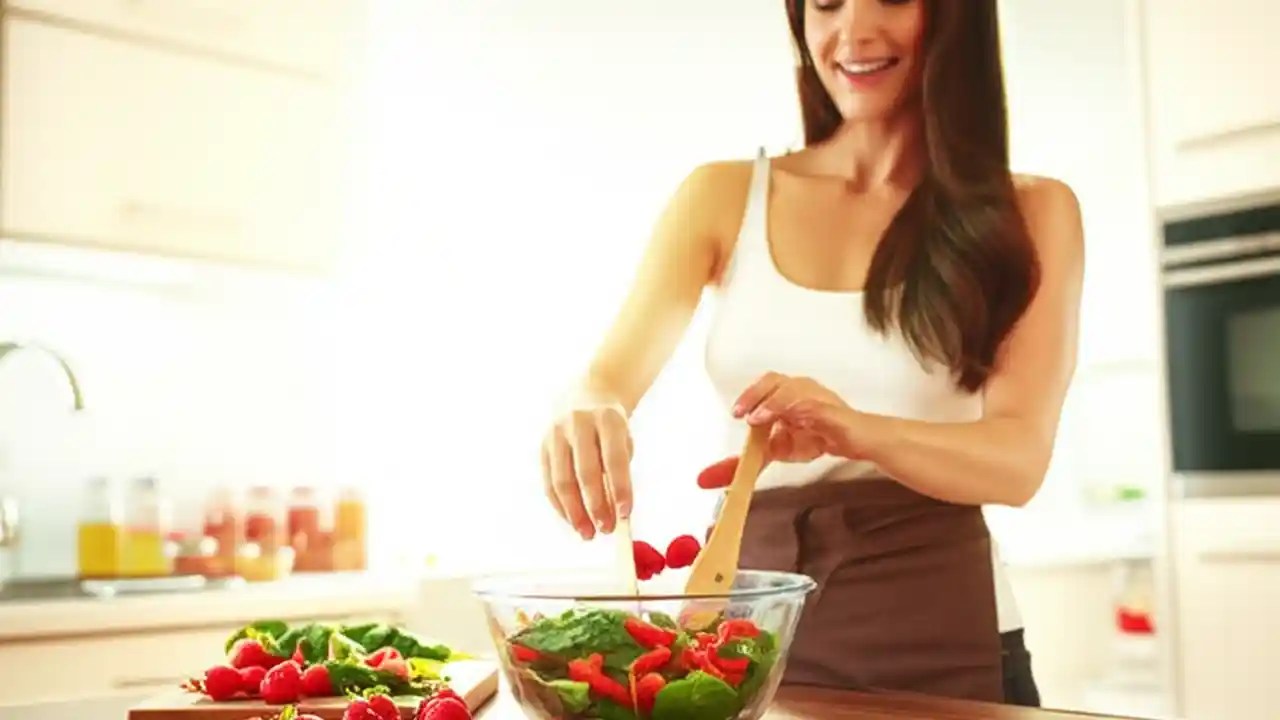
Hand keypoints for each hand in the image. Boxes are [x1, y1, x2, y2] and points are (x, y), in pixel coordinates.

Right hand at [540, 399, 633, 539]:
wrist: (586, 395)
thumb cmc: (610, 427)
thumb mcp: (623, 440)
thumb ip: (619, 471)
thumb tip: (613, 512)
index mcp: (607, 419)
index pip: (614, 459)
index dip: (620, 489)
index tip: (625, 515)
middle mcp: (578, 423)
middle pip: (585, 472)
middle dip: (595, 506)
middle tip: (605, 530)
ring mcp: (556, 434)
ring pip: (562, 480)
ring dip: (574, 512)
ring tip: (587, 533)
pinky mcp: (542, 446)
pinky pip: (548, 482)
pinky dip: (560, 505)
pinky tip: (571, 520)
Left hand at [731, 372, 863, 462]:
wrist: (856, 440)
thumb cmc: (818, 436)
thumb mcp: (777, 449)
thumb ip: (746, 461)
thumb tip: (708, 477)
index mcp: (783, 393)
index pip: (762, 386)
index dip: (748, 396)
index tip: (735, 414)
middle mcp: (799, 389)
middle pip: (774, 380)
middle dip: (756, 394)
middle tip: (743, 414)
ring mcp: (817, 397)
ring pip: (794, 388)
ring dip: (775, 402)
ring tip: (759, 419)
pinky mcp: (833, 412)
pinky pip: (817, 406)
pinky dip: (802, 412)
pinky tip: (794, 422)